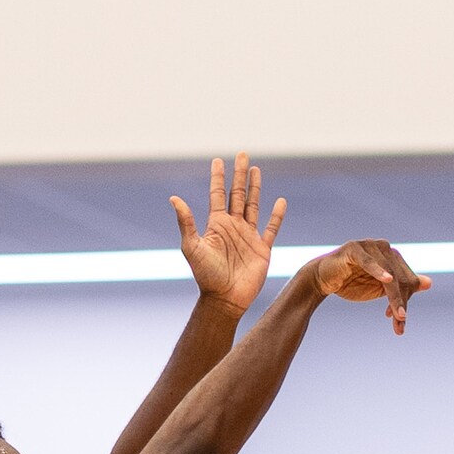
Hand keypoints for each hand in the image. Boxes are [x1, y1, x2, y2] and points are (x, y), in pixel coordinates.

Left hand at [170, 153, 286, 316]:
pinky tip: (280, 201)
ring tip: (256, 169)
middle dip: (239, 175)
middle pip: (237, 194)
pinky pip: (271, 228)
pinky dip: (277, 215)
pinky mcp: (262, 249)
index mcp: (216, 224)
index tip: (218, 160)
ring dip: (255, 188)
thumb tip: (173, 198)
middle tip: (242, 155)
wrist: (225, 299)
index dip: (218, 178)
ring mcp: (248, 236)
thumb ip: (186, 223)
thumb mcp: (192, 247)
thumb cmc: (205, 275)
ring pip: (253, 205)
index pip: (218, 195)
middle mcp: (232, 226)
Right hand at [305, 240, 432, 334]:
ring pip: (389, 274)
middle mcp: (384, 248)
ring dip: (395, 297)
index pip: (407, 279)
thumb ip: (403, 286)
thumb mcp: (380, 289)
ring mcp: (369, 246)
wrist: (322, 280)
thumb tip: (429, 283)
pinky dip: (378, 271)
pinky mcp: (353, 248)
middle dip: (401, 302)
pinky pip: (369, 262)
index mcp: (392, 256)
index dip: (406, 300)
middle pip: (401, 278)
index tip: (400, 320)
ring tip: (398, 316)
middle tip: (400, 322)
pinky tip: (388, 280)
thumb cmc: (351, 283)